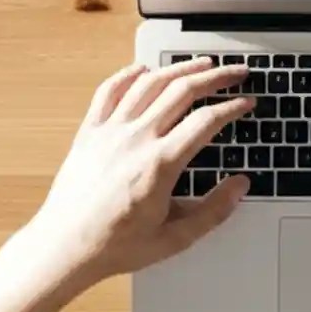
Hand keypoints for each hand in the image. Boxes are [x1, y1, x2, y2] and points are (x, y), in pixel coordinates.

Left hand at [26, 58, 253, 282]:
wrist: (63, 247)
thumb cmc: (116, 246)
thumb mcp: (175, 239)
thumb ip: (213, 211)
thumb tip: (240, 185)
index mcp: (160, 165)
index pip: (206, 121)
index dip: (233, 107)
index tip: (247, 103)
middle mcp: (136, 139)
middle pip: (183, 91)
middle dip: (216, 76)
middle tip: (235, 72)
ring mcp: (110, 131)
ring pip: (150, 83)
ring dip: (180, 68)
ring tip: (202, 64)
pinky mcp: (89, 131)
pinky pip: (109, 90)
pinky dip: (128, 74)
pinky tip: (143, 69)